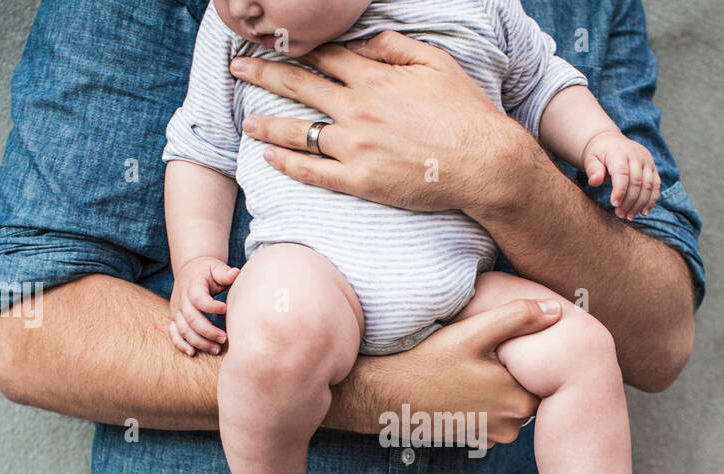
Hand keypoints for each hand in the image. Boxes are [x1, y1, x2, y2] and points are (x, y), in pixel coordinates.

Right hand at [169, 257, 238, 355]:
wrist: (188, 270)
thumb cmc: (207, 271)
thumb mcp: (215, 267)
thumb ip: (224, 272)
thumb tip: (236, 273)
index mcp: (192, 286)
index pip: (198, 298)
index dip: (212, 306)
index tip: (227, 309)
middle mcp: (182, 299)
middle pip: (191, 319)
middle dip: (208, 331)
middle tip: (225, 338)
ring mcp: (176, 310)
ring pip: (184, 330)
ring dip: (199, 342)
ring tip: (216, 349)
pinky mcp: (174, 318)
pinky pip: (174, 333)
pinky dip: (181, 344)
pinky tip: (193, 352)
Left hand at [232, 31, 539, 216]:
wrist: (485, 163)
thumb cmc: (466, 113)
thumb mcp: (435, 63)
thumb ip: (393, 47)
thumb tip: (361, 42)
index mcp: (374, 76)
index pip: (324, 56)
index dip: (297, 47)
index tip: (276, 41)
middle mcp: (357, 109)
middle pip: (299, 86)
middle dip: (263, 73)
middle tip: (238, 68)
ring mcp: (356, 147)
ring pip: (298, 131)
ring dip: (267, 122)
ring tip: (247, 120)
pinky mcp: (361, 181)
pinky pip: (313, 172)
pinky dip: (287, 163)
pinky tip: (268, 156)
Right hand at [335, 298, 563, 446]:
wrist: (387, 397)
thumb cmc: (428, 363)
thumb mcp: (472, 333)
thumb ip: (518, 318)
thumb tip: (557, 311)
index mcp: (520, 401)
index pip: (545, 373)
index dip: (530, 353)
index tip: (507, 343)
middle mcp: (513, 426)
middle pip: (530, 387)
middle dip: (515, 368)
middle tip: (488, 352)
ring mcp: (495, 436)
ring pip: (513, 400)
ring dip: (501, 384)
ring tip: (475, 367)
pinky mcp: (479, 439)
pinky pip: (496, 413)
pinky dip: (487, 400)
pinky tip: (466, 385)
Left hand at [581, 130, 660, 219]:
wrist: (610, 142)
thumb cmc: (598, 154)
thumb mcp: (590, 159)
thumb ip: (593, 169)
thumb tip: (594, 182)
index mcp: (619, 153)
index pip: (623, 173)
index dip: (620, 190)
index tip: (614, 204)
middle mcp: (636, 155)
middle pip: (637, 182)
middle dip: (629, 201)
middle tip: (620, 215)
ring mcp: (647, 161)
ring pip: (648, 185)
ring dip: (640, 203)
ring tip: (629, 216)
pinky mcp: (652, 167)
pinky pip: (656, 185)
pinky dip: (651, 200)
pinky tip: (643, 212)